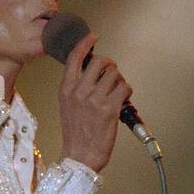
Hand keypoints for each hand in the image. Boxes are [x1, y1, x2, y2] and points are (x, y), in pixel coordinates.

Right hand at [59, 30, 132, 174]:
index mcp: (66, 89)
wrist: (80, 156)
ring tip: (116, 94)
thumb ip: (76, 88)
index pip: (75, 57)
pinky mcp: (110, 108)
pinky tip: (122, 101)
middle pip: (101, 61)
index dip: (86, 43)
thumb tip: (92, 73)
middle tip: (111, 75)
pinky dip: (126, 92)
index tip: (93, 37)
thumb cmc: (75, 134)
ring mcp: (95, 99)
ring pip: (115, 74)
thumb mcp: (67, 106)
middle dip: (110, 66)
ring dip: (119, 82)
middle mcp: (79, 91)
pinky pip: (124, 88)